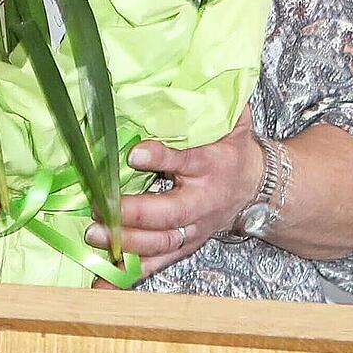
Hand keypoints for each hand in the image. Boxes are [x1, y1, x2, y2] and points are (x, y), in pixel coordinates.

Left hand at [89, 107, 263, 276]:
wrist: (259, 187)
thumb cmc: (231, 146)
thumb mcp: (229, 119)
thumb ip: (213, 100)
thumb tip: (203, 68)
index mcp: (213, 165)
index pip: (189, 160)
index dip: (163, 156)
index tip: (136, 151)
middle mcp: (204, 202)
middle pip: (172, 214)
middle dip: (135, 214)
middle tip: (100, 208)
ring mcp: (194, 230)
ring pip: (163, 244)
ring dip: (127, 246)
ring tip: (93, 236)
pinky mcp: (184, 246)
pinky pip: (157, 265)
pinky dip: (129, 277)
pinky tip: (101, 284)